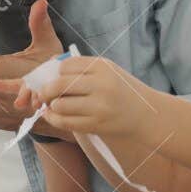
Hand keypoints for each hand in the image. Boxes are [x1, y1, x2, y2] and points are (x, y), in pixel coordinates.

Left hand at [32, 55, 161, 141]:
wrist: (146, 114)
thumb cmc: (122, 90)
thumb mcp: (107, 71)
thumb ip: (81, 68)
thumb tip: (49, 66)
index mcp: (102, 67)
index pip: (65, 66)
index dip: (55, 73)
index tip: (54, 79)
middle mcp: (101, 85)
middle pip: (59, 85)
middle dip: (46, 90)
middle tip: (44, 94)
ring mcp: (99, 107)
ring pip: (59, 105)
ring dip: (51, 106)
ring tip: (52, 106)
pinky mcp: (97, 125)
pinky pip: (66, 123)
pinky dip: (54, 119)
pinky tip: (53, 116)